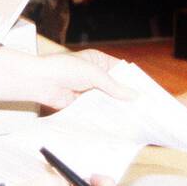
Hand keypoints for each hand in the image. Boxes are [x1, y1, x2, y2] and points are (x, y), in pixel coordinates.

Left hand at [0, 47, 134, 109]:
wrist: (39, 81)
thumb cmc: (63, 69)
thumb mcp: (93, 74)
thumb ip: (113, 86)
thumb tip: (133, 95)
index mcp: (99, 62)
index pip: (121, 71)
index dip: (133, 81)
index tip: (146, 93)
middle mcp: (95, 76)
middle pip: (115, 88)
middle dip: (127, 98)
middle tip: (144, 110)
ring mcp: (88, 91)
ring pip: (107, 101)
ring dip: (116, 108)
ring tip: (134, 119)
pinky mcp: (81, 104)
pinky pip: (96, 110)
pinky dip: (104, 116)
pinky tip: (115, 124)